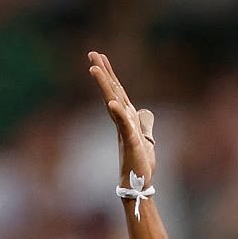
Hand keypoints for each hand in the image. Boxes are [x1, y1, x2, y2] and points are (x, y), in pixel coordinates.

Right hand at [88, 51, 155, 183]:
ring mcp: (124, 131)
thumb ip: (144, 124)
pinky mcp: (131, 143)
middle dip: (103, 73)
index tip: (100, 58)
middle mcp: (122, 122)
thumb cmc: (139, 163)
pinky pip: (124, 126)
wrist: (138, 184)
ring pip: (113, 104)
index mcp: (126, 119)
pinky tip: (113, 103)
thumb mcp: (145, 139)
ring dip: (105, 86)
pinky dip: (118, 114)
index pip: (117, 92)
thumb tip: (145, 111)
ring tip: (95, 69)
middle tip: (92, 54)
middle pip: (112, 93)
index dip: (110, 75)